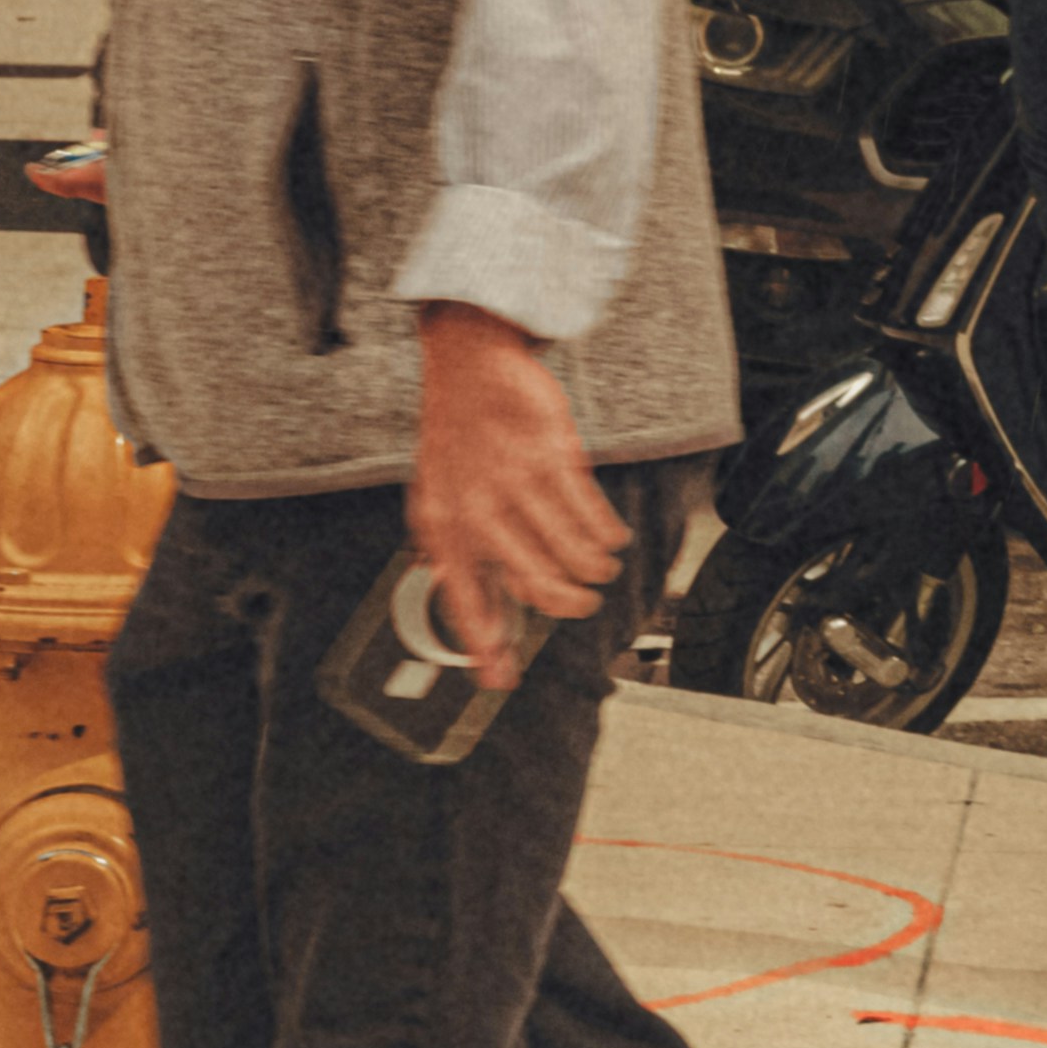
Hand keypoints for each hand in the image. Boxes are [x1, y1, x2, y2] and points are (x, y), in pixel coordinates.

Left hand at [406, 305, 622, 692]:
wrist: (469, 367)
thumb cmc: (456, 441)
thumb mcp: (436, 499)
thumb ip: (453, 553)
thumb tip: (474, 608)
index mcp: (445, 528)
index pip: (463, 602)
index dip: (484, 647)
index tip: (500, 680)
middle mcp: (479, 511)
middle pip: (535, 583)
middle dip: (567, 604)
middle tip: (581, 603)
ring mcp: (517, 483)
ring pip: (570, 551)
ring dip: (592, 570)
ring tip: (598, 570)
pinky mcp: (552, 455)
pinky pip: (589, 513)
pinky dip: (606, 535)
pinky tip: (610, 539)